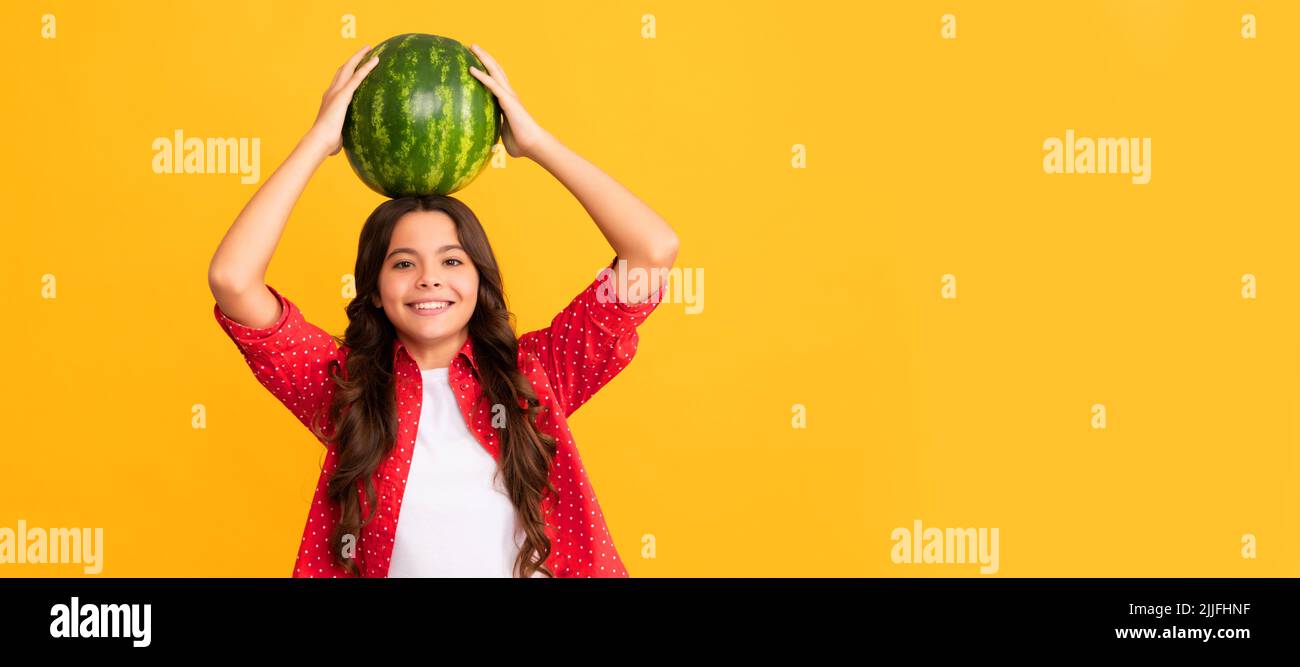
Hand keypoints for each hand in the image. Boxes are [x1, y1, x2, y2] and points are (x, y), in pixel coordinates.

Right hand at [306, 45, 380, 155]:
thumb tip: (343, 144)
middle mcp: (331, 92)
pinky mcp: (342, 96)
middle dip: (354, 58)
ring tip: (370, 48)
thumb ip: (342, 134)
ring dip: (360, 56)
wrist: (319, 141)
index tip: (354, 65)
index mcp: (330, 100)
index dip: (347, 71)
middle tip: (365, 49)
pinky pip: (357, 77)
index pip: (339, 81)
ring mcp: (336, 92)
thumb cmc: (326, 143)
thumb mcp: (337, 136)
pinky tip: (376, 60)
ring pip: (349, 68)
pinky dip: (366, 67)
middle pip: (343, 69)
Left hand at [468, 43, 550, 159]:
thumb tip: (487, 143)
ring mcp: (509, 96)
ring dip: (483, 58)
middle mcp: (509, 94)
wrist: (533, 145)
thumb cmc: (521, 144)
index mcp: (507, 101)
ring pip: (495, 71)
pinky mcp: (508, 101)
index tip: (475, 60)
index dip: (487, 69)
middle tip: (472, 46)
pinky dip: (482, 76)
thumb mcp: (503, 135)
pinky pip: (493, 85)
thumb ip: (495, 132)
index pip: (496, 80)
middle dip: (484, 56)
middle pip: (496, 69)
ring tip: (472, 46)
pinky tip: (471, 69)